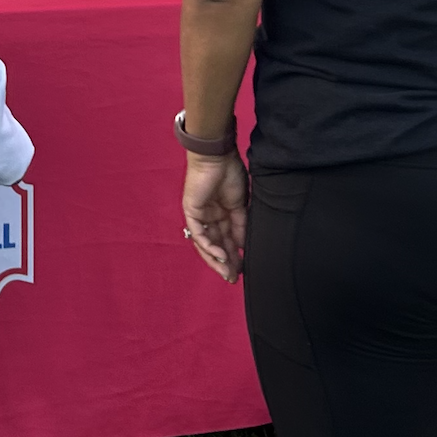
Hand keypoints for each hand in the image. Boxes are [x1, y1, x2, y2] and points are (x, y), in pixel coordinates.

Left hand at [181, 151, 246, 281]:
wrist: (218, 157)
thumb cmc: (231, 174)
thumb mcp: (241, 206)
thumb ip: (241, 226)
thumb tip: (244, 248)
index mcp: (222, 214)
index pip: (228, 241)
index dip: (235, 256)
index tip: (244, 270)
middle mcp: (210, 217)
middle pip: (217, 245)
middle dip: (226, 264)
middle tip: (234, 279)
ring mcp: (200, 215)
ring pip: (206, 244)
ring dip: (216, 260)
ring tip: (228, 273)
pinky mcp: (191, 212)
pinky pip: (198, 234)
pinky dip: (209, 246)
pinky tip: (220, 256)